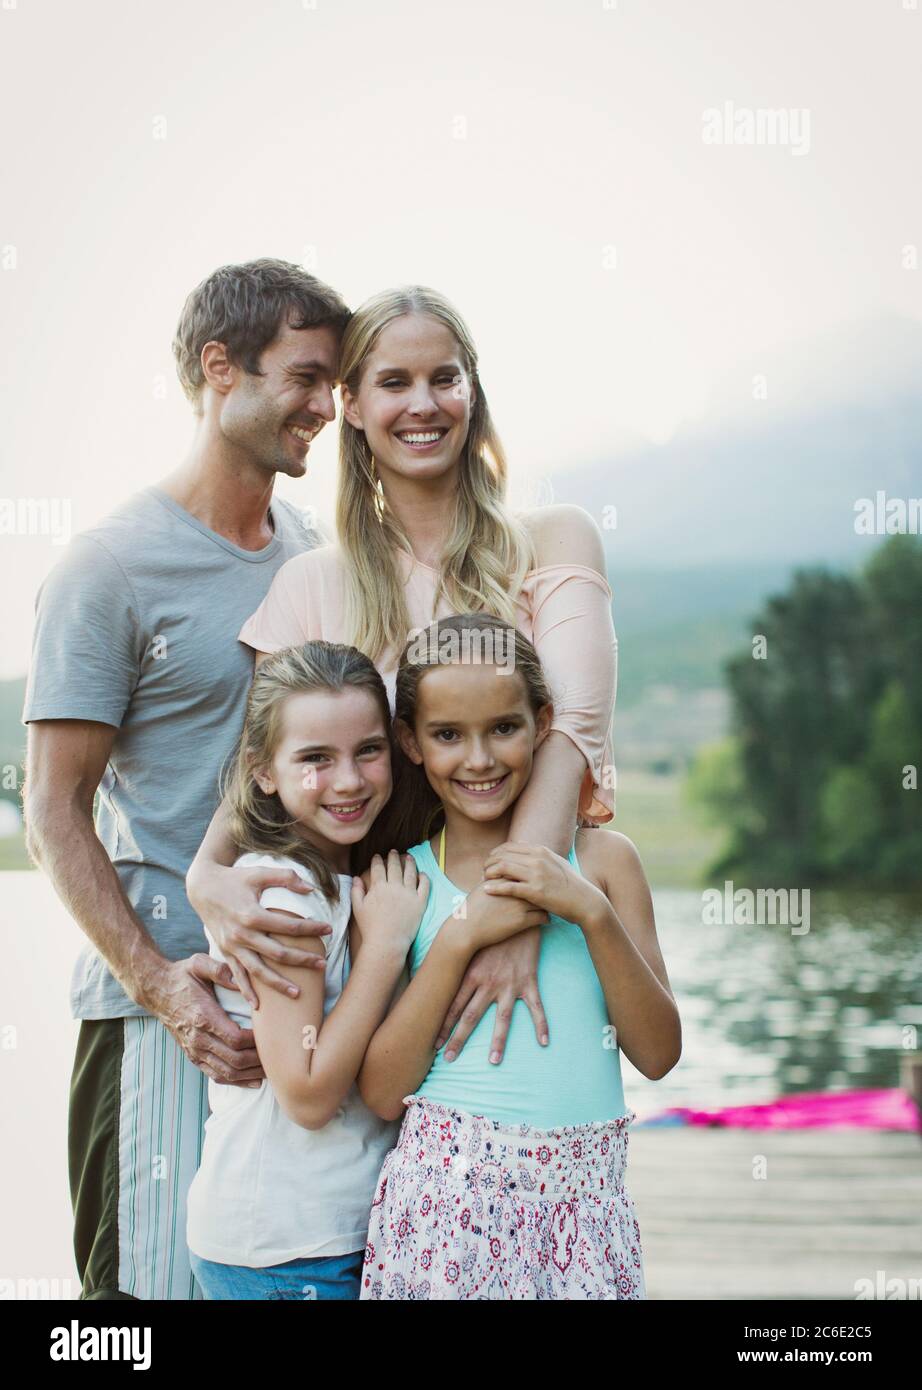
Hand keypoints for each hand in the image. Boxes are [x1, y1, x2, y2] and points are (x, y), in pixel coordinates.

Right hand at [147, 954, 266, 1085]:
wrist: (156, 990)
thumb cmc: (182, 975)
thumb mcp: (199, 964)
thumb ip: (221, 970)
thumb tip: (243, 980)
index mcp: (203, 1017)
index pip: (236, 1039)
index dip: (256, 1042)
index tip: (273, 1036)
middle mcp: (198, 1038)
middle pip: (235, 1060)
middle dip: (259, 1061)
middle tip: (279, 1055)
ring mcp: (194, 1050)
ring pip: (227, 1072)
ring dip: (251, 1074)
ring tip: (271, 1069)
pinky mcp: (192, 1055)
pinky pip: (215, 1074)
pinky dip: (235, 1081)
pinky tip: (252, 1081)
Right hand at [186, 861, 331, 1007]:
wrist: (202, 888)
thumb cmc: (234, 878)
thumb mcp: (259, 872)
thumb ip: (285, 877)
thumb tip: (311, 889)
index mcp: (252, 915)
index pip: (289, 926)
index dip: (311, 928)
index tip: (329, 929)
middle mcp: (241, 935)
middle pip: (278, 954)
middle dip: (302, 961)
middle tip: (323, 965)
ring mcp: (232, 947)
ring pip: (259, 971)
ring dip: (278, 984)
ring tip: (298, 994)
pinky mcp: (225, 953)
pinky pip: (237, 976)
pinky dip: (246, 991)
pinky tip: (258, 1005)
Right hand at [351, 850, 428, 955]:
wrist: (387, 942)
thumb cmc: (370, 927)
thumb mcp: (358, 908)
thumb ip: (356, 891)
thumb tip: (356, 878)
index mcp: (378, 887)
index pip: (378, 867)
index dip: (377, 860)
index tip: (377, 856)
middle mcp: (394, 887)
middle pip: (394, 866)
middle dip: (393, 856)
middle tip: (393, 851)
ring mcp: (409, 894)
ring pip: (410, 872)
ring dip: (409, 862)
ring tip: (409, 857)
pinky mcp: (420, 902)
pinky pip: (424, 886)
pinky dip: (424, 877)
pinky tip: (422, 874)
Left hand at [435, 901, 548, 1064]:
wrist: (517, 910)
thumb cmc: (491, 926)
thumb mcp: (472, 941)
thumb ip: (458, 957)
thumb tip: (438, 966)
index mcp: (471, 973)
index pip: (453, 1005)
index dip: (443, 1025)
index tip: (433, 1042)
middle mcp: (488, 982)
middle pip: (470, 1016)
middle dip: (458, 1039)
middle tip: (449, 1058)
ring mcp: (509, 984)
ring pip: (502, 1019)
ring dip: (497, 1041)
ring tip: (493, 1061)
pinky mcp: (528, 981)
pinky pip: (536, 1008)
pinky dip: (541, 1025)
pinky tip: (544, 1042)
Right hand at [461, 878, 547, 951]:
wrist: (467, 927)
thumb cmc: (473, 906)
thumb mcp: (485, 886)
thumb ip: (497, 877)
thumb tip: (504, 872)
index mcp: (505, 879)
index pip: (527, 871)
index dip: (536, 875)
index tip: (542, 879)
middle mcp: (515, 890)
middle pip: (538, 884)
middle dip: (546, 887)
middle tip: (552, 891)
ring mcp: (519, 905)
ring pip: (543, 900)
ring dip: (548, 903)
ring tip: (551, 905)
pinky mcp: (521, 921)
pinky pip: (542, 917)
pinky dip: (546, 918)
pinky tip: (547, 919)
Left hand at [482, 841, 601, 924]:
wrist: (584, 901)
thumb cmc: (571, 884)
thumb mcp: (556, 862)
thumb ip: (540, 855)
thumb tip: (524, 848)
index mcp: (541, 851)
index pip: (509, 846)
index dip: (495, 853)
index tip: (490, 861)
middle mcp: (537, 859)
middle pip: (503, 855)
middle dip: (489, 862)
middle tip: (483, 872)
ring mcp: (536, 875)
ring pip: (503, 868)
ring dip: (489, 873)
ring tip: (483, 880)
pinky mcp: (535, 891)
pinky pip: (509, 887)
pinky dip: (495, 887)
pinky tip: (487, 890)